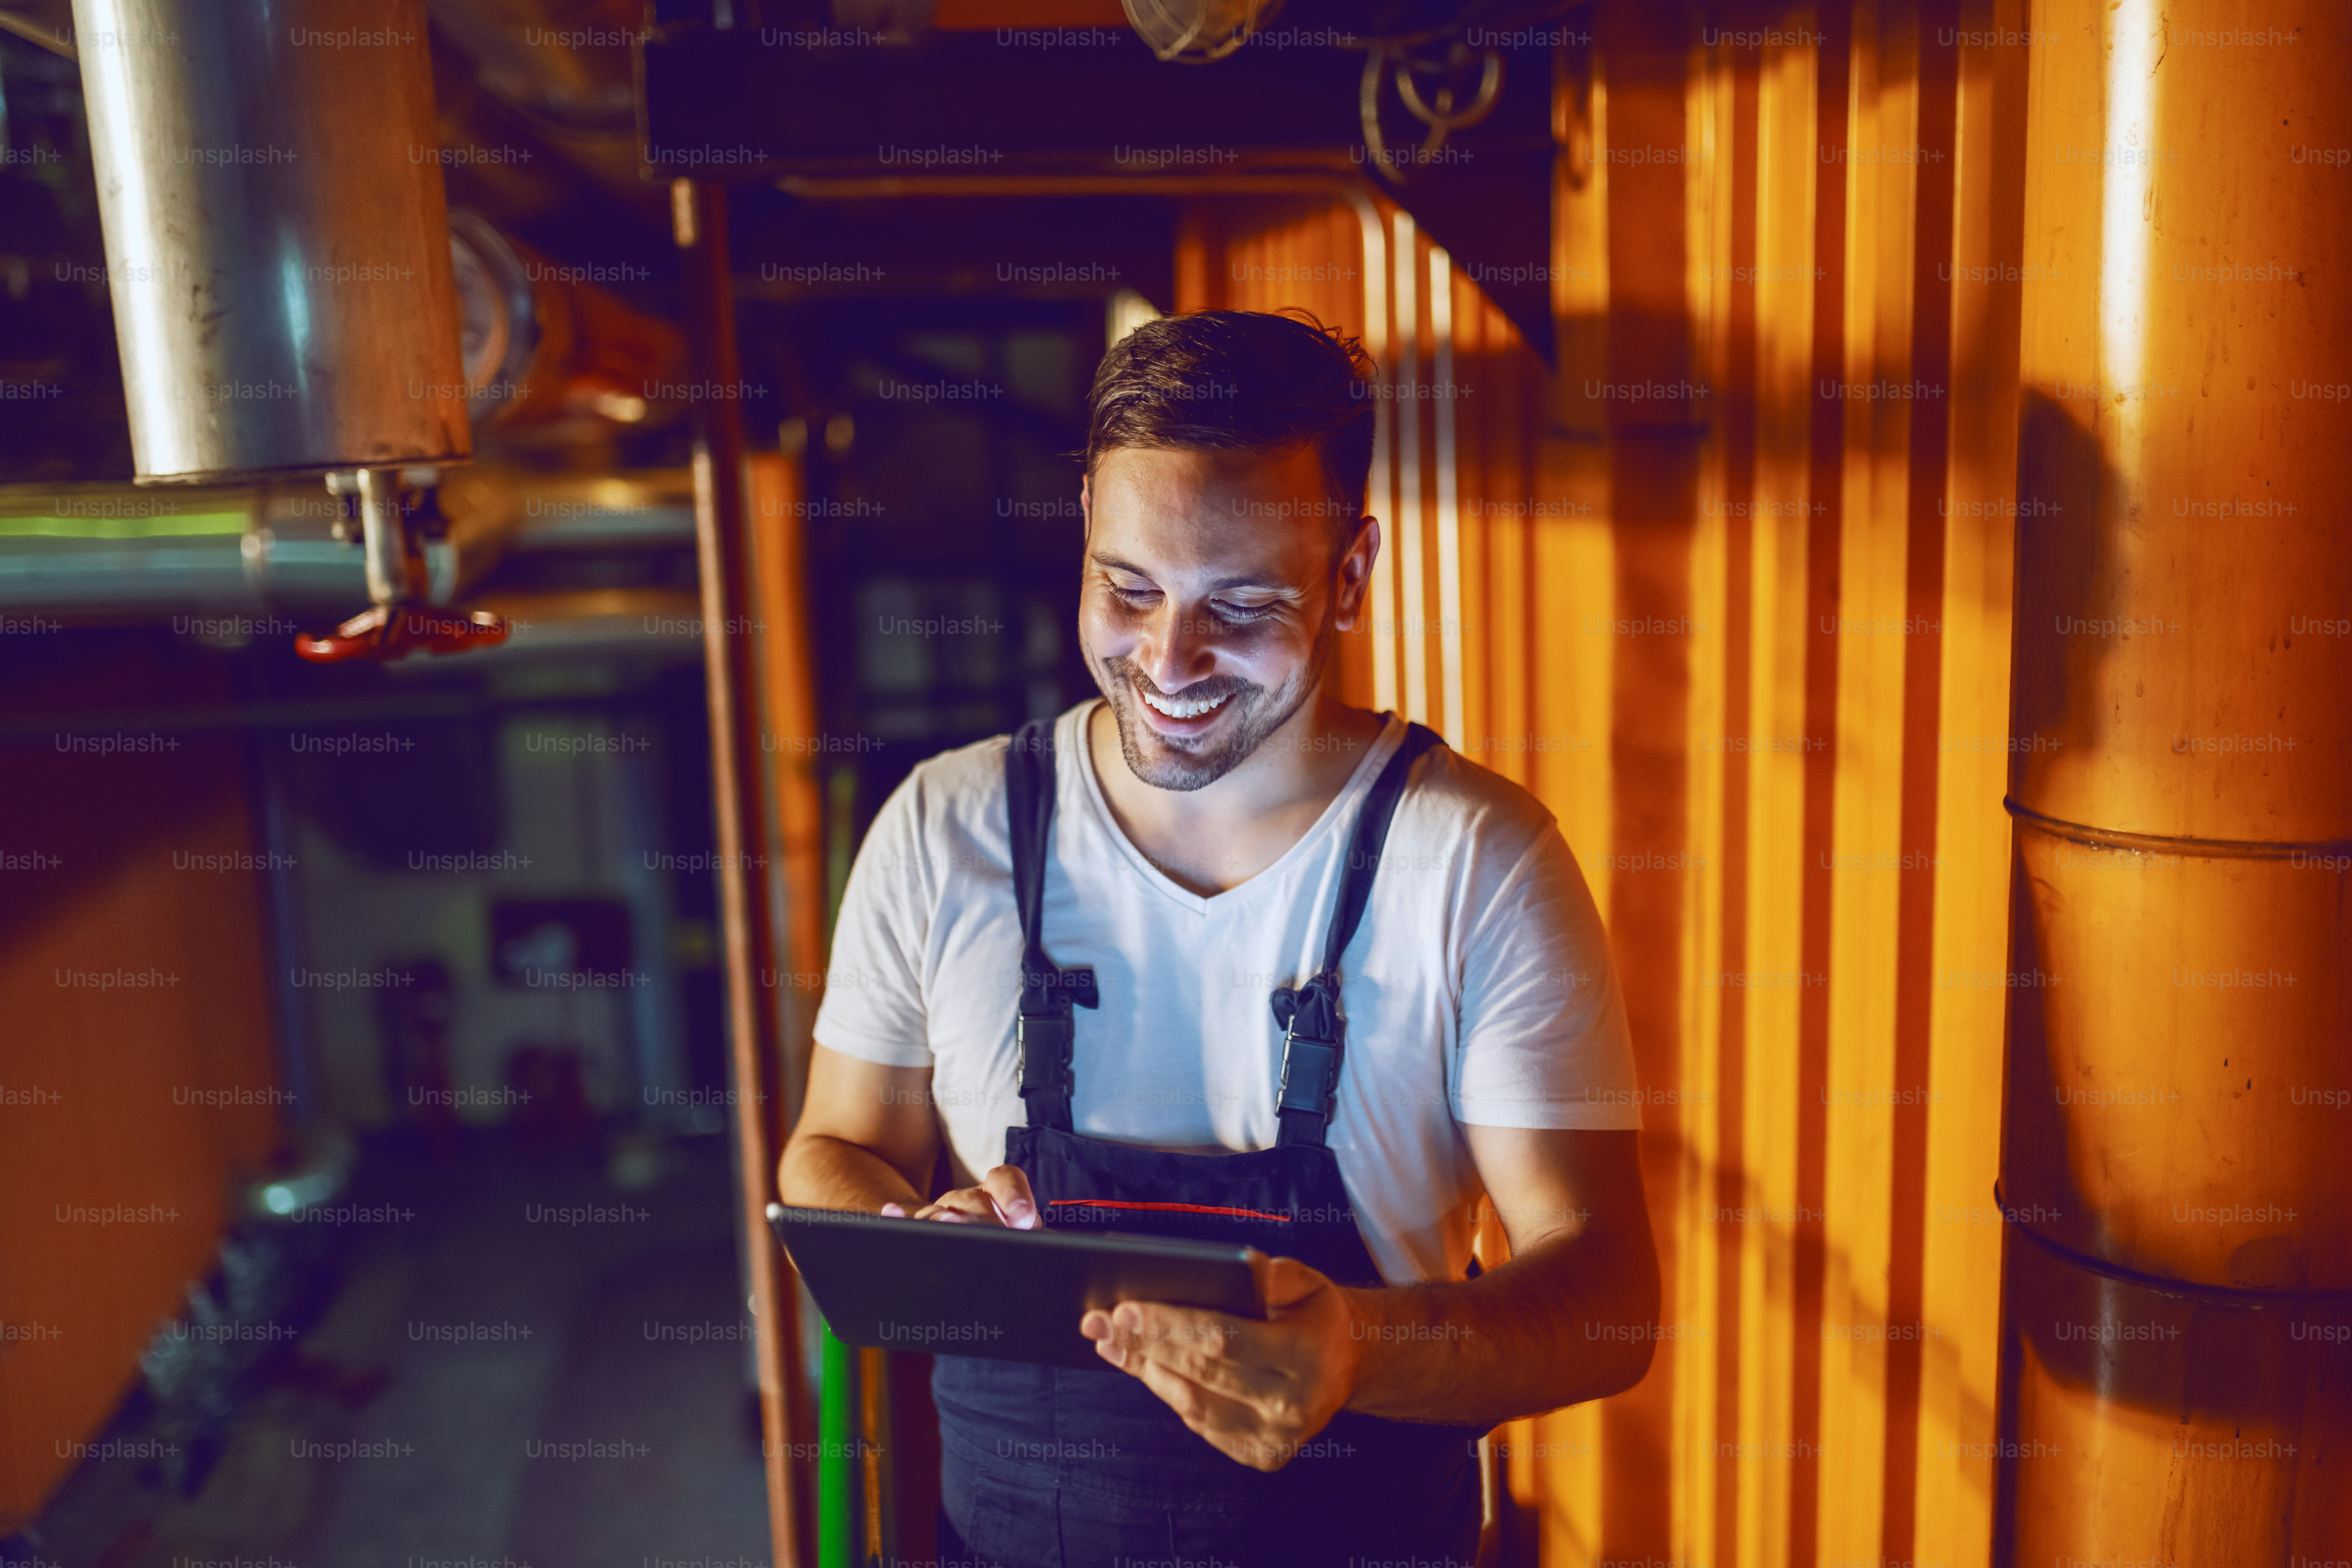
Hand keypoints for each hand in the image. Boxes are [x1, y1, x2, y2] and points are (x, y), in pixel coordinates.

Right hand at [878, 1164, 1038, 1228]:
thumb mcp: (1015, 1231)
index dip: (1014, 1195)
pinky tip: (892, 1212)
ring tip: (948, 1222)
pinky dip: (899, 1216)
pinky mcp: (917, 1224)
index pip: (1005, 1179)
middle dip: (983, 1217)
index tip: (1022, 1219)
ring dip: (945, 1217)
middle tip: (991, 1232)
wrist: (958, 1241)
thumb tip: (1030, 1228)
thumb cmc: (995, 1235)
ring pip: (941, 1209)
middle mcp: (967, 1197)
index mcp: (996, 1192)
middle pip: (974, 1198)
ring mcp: (940, 1210)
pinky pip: (907, 1219)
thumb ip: (1026, 1229)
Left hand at [1080, 1256, 1362, 1471]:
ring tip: (1111, 1343)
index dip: (1169, 1325)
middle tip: (1097, 1322)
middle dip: (1143, 1346)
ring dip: (1146, 1373)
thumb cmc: (1314, 1314)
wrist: (1348, 1366)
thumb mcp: (1305, 1281)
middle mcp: (1293, 1404)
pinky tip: (1145, 1367)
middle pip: (1200, 1374)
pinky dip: (1170, 1394)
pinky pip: (1202, 1426)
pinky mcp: (1262, 1457)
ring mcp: (1277, 1438)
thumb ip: (1269, 1273)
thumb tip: (1233, 1267)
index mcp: (1306, 1355)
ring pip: (1193, 1407)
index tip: (1122, 1308)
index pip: (1224, 1338)